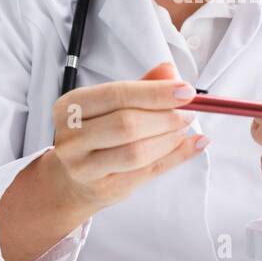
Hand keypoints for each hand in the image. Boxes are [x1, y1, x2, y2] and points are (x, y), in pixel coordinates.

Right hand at [47, 61, 207, 214]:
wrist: (73, 179)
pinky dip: (176, 157)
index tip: (185, 91)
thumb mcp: (110, 105)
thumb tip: (170, 72)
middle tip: (188, 112)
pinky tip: (191, 145)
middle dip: (166, 117)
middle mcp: (72, 138)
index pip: (117, 95)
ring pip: (137, 152)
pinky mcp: (104, 189)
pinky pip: (148, 171)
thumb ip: (141, 87)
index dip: (155, 92)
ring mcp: (84, 167)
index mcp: (71, 107)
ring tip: (184, 128)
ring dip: (170, 138)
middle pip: (127, 124)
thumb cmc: (95, 135)